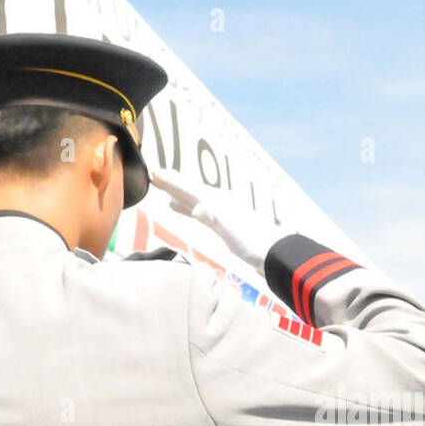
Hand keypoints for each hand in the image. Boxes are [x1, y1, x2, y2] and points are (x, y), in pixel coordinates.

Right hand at [149, 168, 277, 273]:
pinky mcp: (225, 225)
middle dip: (171, 183)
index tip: (151, 172)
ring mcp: (222, 213)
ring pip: (194, 199)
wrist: (272, 252)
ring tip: (164, 189)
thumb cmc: (252, 242)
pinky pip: (202, 212)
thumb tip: (198, 209)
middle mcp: (219, 203)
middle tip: (152, 174)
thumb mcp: (230, 229)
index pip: (188, 188)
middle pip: (189, 190)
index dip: (169, 182)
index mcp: (217, 202)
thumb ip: (214, 217)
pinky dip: (191, 209)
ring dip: (179, 194)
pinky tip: (190, 211)